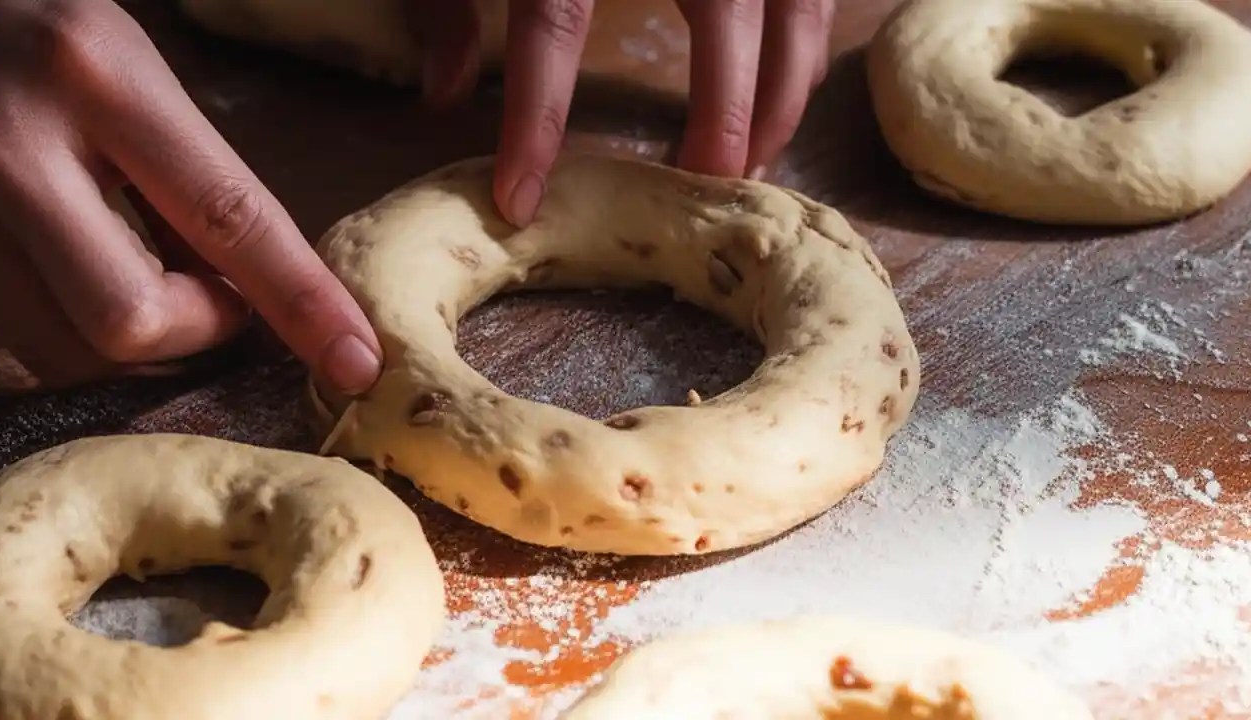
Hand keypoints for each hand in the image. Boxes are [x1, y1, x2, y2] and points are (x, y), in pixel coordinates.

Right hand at [0, 0, 381, 395]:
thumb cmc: (32, 27)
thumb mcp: (124, 65)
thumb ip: (187, 171)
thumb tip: (251, 288)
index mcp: (96, 78)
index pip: (229, 218)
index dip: (301, 301)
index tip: (356, 360)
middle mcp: (13, 148)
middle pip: (132, 320)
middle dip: (192, 329)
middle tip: (205, 295)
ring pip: (63, 347)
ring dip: (122, 329)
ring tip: (121, 262)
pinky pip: (12, 334)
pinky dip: (62, 322)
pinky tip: (66, 265)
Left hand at [412, 0, 835, 226]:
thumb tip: (444, 92)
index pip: (553, 21)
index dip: (538, 117)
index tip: (521, 199)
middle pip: (720, 16)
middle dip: (721, 114)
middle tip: (706, 188)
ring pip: (791, 3)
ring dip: (782, 89)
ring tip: (755, 160)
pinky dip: (806, 42)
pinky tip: (785, 88)